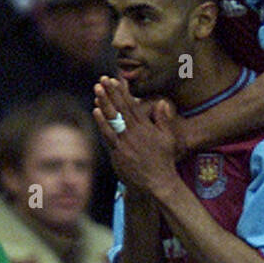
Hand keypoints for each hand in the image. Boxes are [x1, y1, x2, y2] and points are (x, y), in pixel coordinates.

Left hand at [94, 76, 178, 194]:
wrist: (159, 182)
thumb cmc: (164, 161)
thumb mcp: (167, 138)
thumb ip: (163, 119)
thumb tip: (162, 102)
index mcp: (146, 127)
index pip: (132, 105)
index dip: (122, 92)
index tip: (114, 80)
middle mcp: (135, 132)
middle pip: (121, 108)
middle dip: (111, 93)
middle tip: (102, 80)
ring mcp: (126, 142)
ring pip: (113, 119)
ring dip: (104, 103)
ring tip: (96, 90)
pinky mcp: (119, 153)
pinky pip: (108, 135)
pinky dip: (102, 123)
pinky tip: (96, 111)